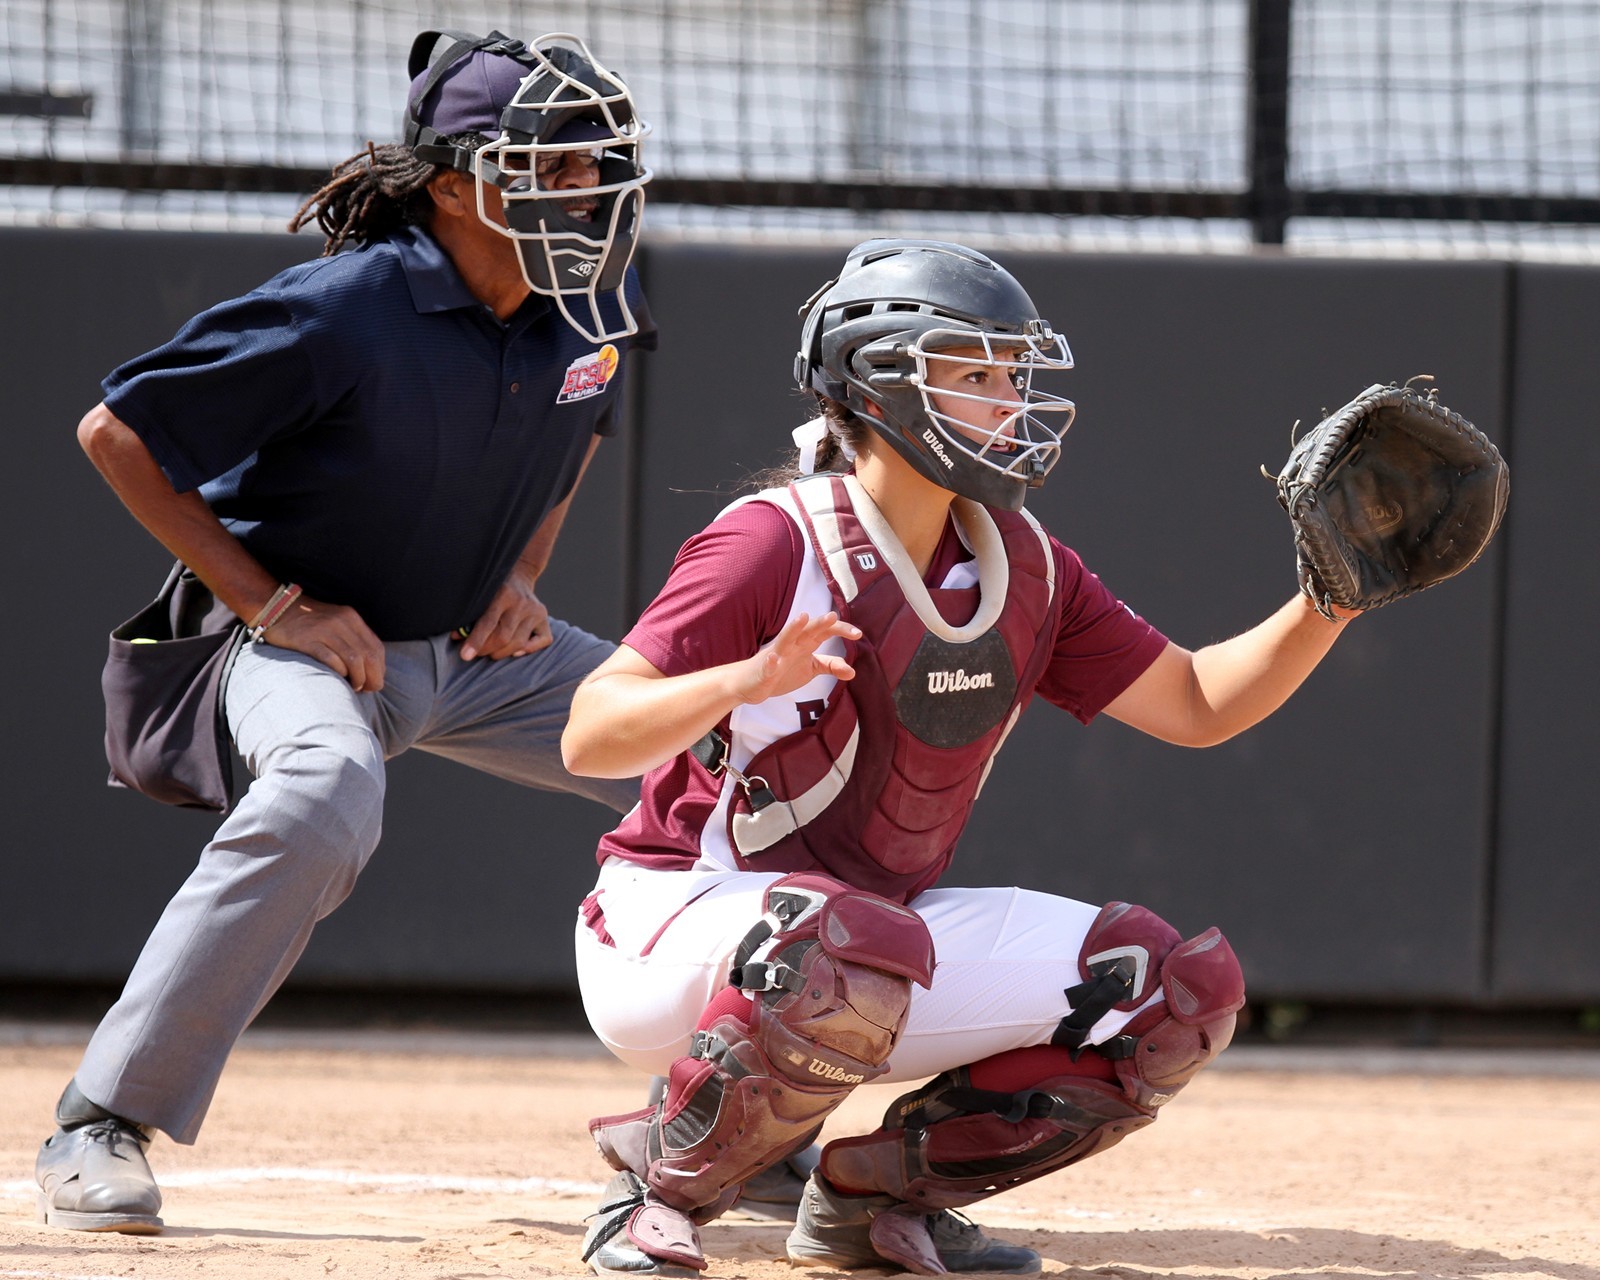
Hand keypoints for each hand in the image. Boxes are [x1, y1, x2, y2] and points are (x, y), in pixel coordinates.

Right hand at [262, 594, 385, 691]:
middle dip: (372, 677)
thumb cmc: (308, 622)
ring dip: (357, 678)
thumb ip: (352, 639)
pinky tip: (339, 678)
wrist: (276, 608)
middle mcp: (341, 622)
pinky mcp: (307, 640)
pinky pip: (331, 659)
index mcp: (351, 618)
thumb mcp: (336, 623)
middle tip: (367, 690)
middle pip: (368, 655)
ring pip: (353, 659)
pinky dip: (339, 671)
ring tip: (354, 687)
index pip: (376, 648)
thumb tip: (369, 668)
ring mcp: (324, 630)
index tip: (375, 682)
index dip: (380, 669)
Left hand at [458, 567, 550, 660]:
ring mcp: (536, 610)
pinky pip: (542, 641)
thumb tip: (457, 636)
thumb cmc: (494, 589)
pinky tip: (515, 650)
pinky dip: (528, 650)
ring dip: (502, 653)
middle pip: (504, 637)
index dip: (476, 641)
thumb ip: (471, 615)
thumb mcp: (482, 596)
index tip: (465, 655)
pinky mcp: (545, 618)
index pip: (489, 623)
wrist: (519, 575)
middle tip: (477, 653)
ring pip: (519, 643)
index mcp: (503, 594)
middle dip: (487, 649)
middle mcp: (522, 602)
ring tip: (492, 652)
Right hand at [733, 612, 858, 704]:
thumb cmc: (781, 671)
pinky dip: (770, 662)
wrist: (749, 683)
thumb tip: (853, 671)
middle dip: (820, 623)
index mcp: (805, 643)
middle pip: (808, 630)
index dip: (840, 630)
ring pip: (785, 639)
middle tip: (833, 616)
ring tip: (803, 618)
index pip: (825, 631)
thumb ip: (830, 666)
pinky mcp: (764, 670)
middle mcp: (792, 645)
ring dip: (793, 628)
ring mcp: (777, 656)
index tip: (858, 634)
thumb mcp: (810, 668)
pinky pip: (767, 665)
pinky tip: (773, 659)